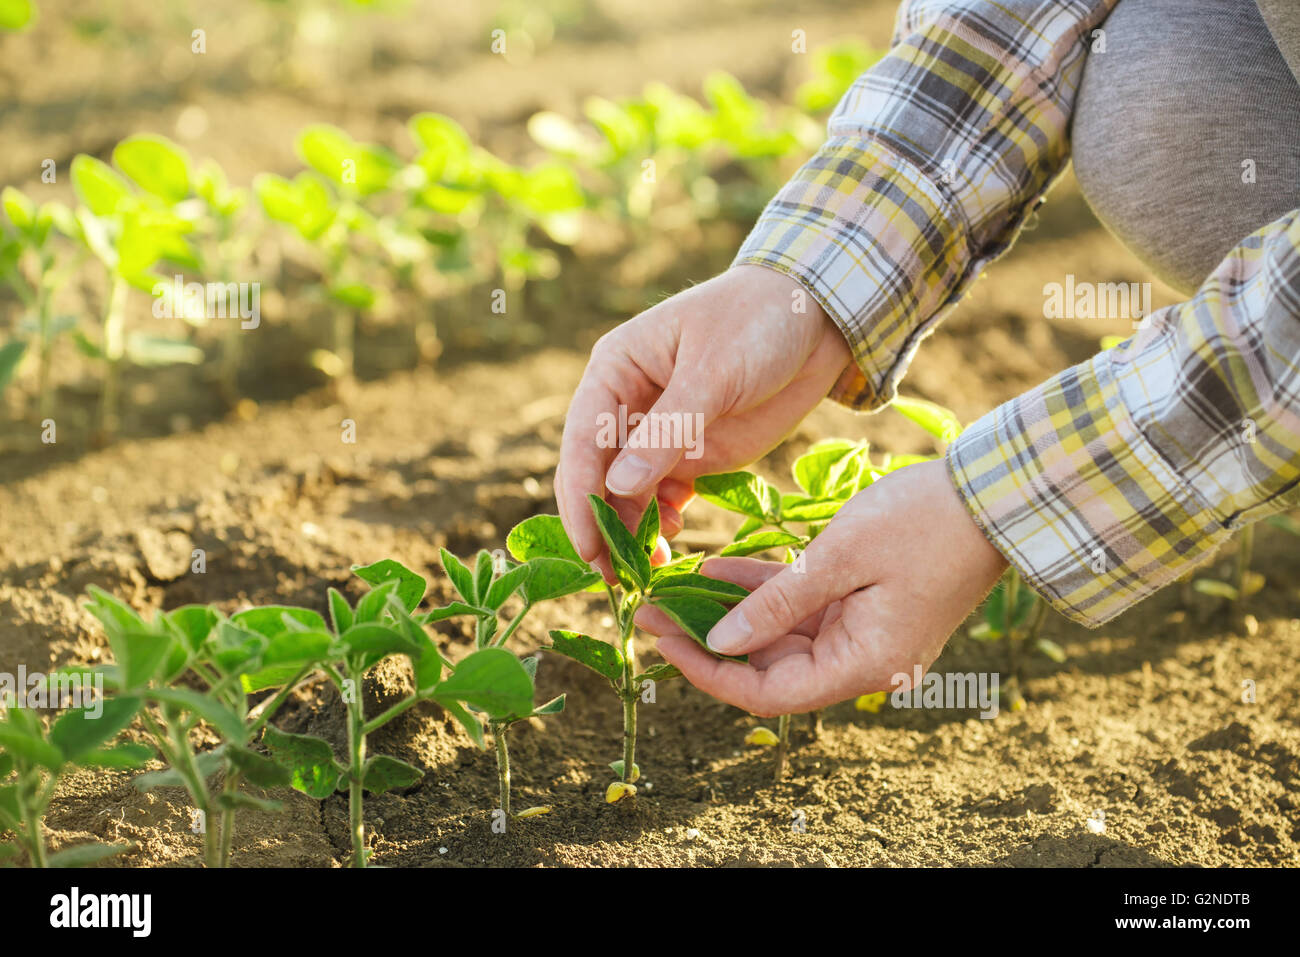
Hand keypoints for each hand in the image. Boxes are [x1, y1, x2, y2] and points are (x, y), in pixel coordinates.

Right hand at [557, 264, 850, 579]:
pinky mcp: (691, 456)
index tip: (588, 546)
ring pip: (627, 495)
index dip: (580, 497)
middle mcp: (626, 406)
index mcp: (615, 371)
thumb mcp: (714, 373)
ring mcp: (657, 435)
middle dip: (602, 525)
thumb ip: (668, 431)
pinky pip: (662, 499)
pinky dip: (661, 525)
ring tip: (647, 571)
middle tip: (613, 578)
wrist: (818, 319)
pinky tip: (672, 544)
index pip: (582, 441)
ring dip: (631, 532)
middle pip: (597, 475)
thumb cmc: (757, 322)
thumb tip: (616, 487)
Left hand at [634, 459, 1009, 715]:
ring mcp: (864, 633)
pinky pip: (801, 606)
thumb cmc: (924, 522)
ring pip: (780, 635)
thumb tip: (719, 641)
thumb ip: (776, 603)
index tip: (662, 643)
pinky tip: (714, 571)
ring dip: (729, 614)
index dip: (710, 675)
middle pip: (769, 668)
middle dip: (708, 641)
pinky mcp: (864, 604)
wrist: (993, 494)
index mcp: (864, 665)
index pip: (769, 694)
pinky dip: (762, 592)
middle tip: (649, 611)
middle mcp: (862, 660)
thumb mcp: (840, 557)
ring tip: (670, 590)